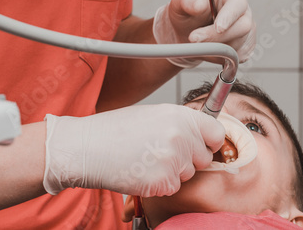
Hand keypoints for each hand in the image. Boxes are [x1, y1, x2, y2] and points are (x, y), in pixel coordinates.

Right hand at [43, 104, 224, 197]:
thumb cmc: (112, 131)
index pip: (216, 132)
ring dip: (172, 172)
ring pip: (188, 175)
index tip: (201, 145)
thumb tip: (198, 134)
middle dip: (187, 160)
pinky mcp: (164, 181)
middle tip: (160, 153)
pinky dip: (159, 185)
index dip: (208, 141)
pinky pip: (172, 188)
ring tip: (145, 159)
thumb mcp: (150, 114)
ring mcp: (173, 160)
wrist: (86, 148)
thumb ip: (178, 123)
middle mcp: (180, 136)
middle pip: (203, 158)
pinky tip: (140, 171)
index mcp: (178, 115)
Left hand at [152, 0, 255, 66]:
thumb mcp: (180, 3)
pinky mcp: (244, 49)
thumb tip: (200, 5)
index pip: (238, 3)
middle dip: (218, 37)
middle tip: (194, 39)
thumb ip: (188, 1)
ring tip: (196, 42)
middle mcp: (243, 13)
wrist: (184, 33)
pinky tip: (207, 49)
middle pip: (242, 27)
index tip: (218, 28)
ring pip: (238, 45)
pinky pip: (235, 58)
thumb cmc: (186, 13)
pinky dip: (218, 57)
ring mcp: (247, 32)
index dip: (229, 16)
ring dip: (214, 48)